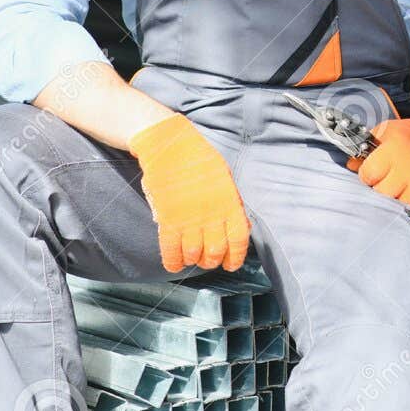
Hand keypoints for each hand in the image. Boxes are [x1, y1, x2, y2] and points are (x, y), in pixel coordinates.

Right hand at [127, 114, 249, 272]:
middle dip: (211, 261)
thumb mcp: (225, 179)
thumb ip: (232, 203)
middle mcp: (211, 214)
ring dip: (193, 260)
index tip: (230, 265)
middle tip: (207, 259)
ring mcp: (189, 217)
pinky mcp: (168, 219)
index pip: (238, 240)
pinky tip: (175, 263)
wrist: (170, 145)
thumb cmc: (199, 160)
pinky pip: (171, 250)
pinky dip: (173, 262)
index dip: (235, 257)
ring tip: (191, 257)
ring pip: (194, 254)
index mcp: (229, 202)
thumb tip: (241, 228)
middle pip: (215, 251)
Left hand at [350, 110, 409, 214]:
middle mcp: (408, 166)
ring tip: (407, 183)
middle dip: (383, 187)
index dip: (368, 175)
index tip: (374, 172)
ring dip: (400, 196)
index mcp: (394, 148)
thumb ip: (368, 146)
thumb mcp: (390, 130)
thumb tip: (351, 164)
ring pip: (398, 204)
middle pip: (381, 192)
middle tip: (392, 178)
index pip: (367, 175)